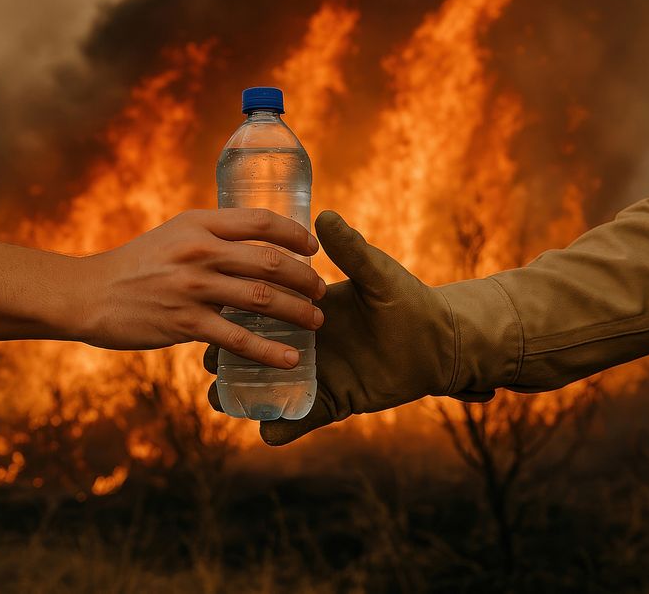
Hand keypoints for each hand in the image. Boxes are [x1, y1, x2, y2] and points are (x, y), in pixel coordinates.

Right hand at [72, 208, 325, 367]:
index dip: (295, 234)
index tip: (314, 248)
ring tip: (317, 322)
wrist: (88, 294)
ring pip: (261, 299)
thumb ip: (212, 236)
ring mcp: (193, 287)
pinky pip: (238, 339)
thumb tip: (255, 242)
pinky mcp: (184, 323)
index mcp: (199, 224)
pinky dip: (269, 350)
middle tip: (321, 291)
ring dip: (297, 312)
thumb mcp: (174, 234)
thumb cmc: (136, 264)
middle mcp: (199, 251)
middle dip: (304, 278)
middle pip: (269, 261)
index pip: (260, 221)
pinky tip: (290, 359)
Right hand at [205, 210, 462, 444]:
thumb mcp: (377, 275)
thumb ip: (352, 251)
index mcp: (308, 308)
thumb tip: (323, 216)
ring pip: (268, 389)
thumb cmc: (408, 301)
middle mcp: (305, 343)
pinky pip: (301, 418)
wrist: (440, 343)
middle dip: (225, 358)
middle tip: (209, 363)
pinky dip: (282, 429)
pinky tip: (268, 432)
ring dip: (243, 397)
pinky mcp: (333, 401)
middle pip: (253, 350)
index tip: (209, 311)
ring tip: (222, 401)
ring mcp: (316, 374)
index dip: (233, 313)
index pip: (260, 309)